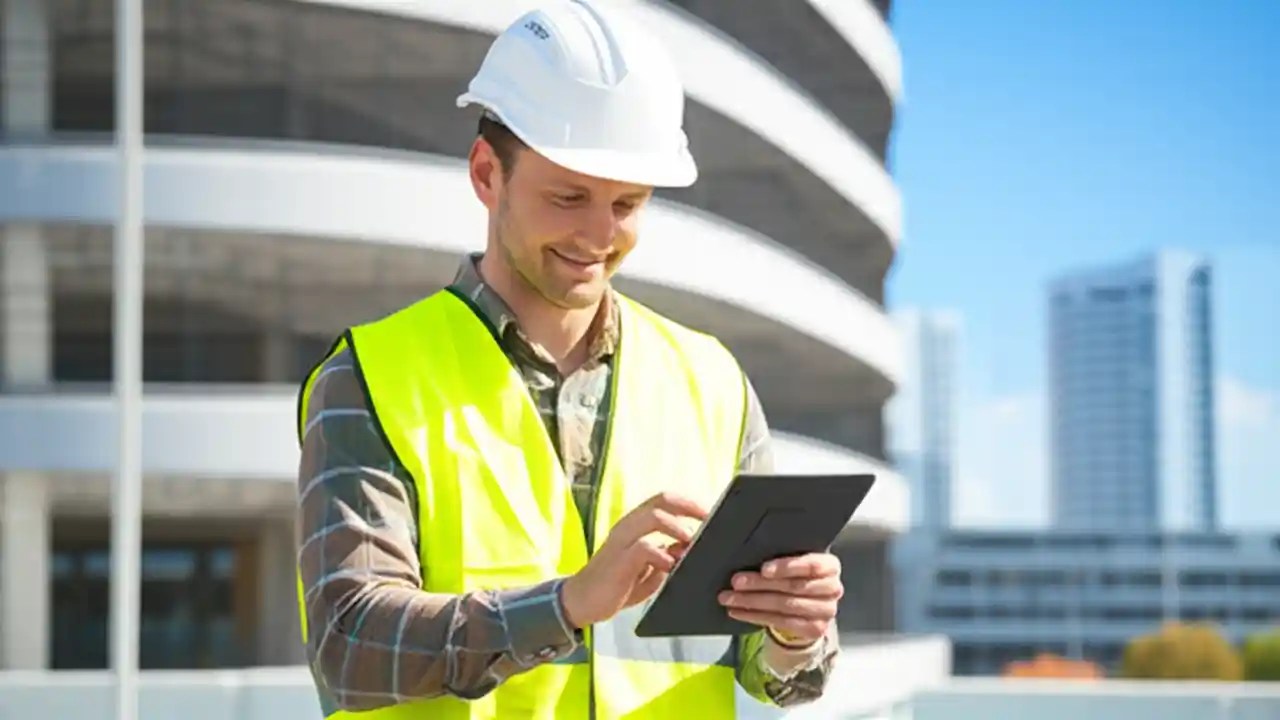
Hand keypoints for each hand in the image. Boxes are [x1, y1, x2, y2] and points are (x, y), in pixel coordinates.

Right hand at [560, 492, 707, 627]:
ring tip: (690, 542)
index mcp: (635, 525)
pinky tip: (669, 567)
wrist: (581, 601)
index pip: (663, 500)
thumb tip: (687, 549)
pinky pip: (644, 547)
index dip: (688, 503)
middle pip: (661, 500)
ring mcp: (622, 541)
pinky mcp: (619, 559)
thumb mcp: (648, 570)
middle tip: (708, 521)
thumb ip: (666, 556)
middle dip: (689, 507)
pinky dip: (662, 555)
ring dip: (677, 527)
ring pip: (652, 516)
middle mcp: (628, 526)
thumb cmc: (616, 585)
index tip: (709, 514)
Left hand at [718, 552, 841, 646]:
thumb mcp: (793, 559)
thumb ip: (780, 552)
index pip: (811, 565)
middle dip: (760, 584)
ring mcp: (826, 611)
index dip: (787, 567)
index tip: (763, 569)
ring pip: (784, 605)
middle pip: (793, 586)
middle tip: (736, 581)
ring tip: (729, 598)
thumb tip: (744, 548)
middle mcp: (833, 588)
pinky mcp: (814, 629)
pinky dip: (755, 616)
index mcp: (830, 565)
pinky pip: (781, 623)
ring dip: (752, 602)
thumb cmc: (795, 574)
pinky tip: (737, 612)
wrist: (806, 604)